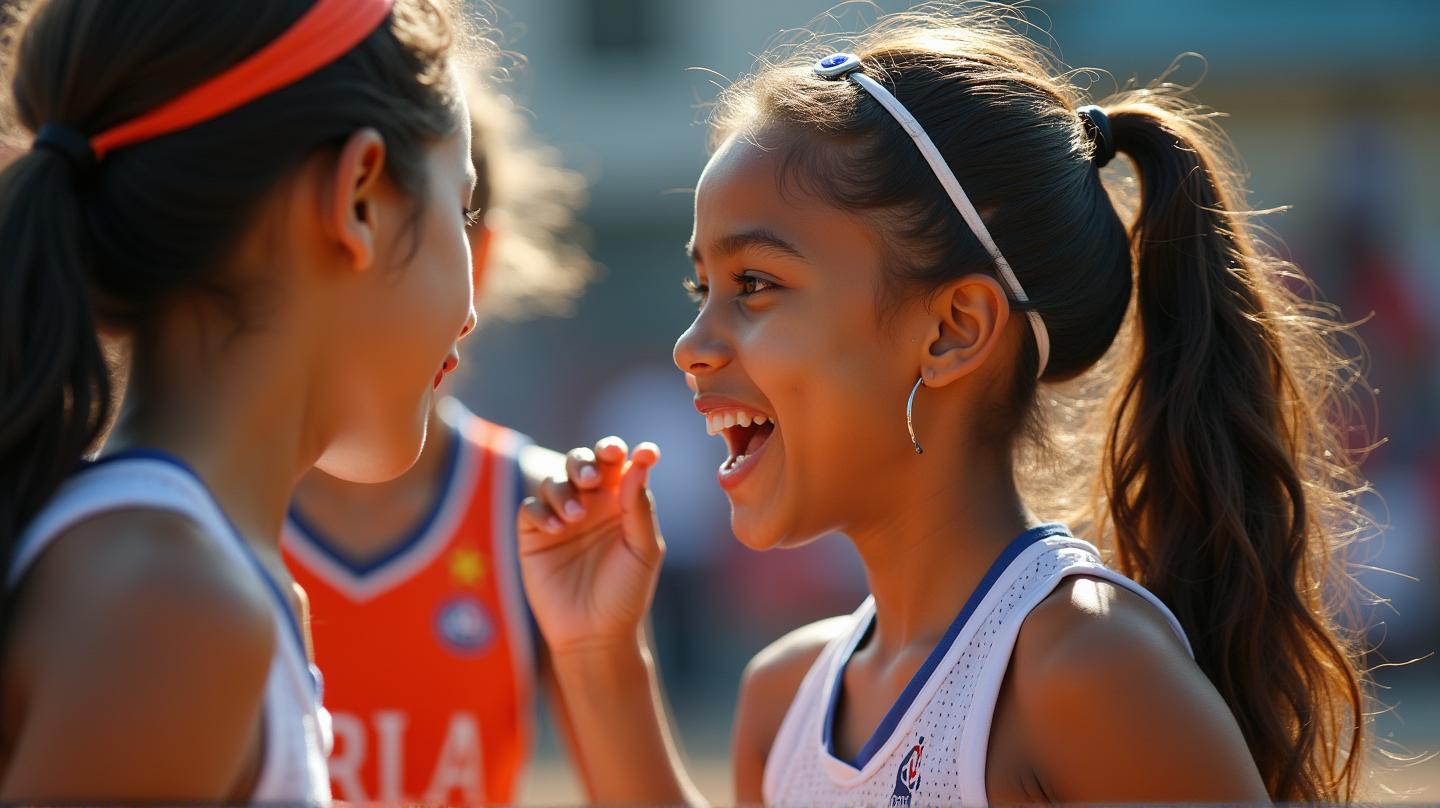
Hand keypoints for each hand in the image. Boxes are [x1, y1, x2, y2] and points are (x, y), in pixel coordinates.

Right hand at [518, 437, 662, 655]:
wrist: (594, 634)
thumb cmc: (626, 593)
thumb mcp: (643, 551)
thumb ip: (640, 509)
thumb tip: (638, 463)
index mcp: (621, 502)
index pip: (620, 464)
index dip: (626, 452)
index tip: (640, 453)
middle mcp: (590, 503)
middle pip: (582, 462)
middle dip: (585, 460)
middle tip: (592, 477)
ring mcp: (561, 517)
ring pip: (554, 481)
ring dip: (564, 491)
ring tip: (576, 517)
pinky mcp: (534, 535)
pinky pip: (530, 508)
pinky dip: (541, 511)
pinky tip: (555, 529)